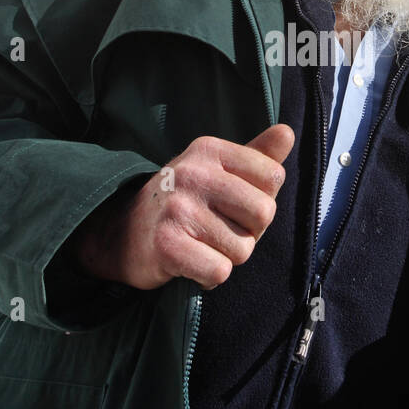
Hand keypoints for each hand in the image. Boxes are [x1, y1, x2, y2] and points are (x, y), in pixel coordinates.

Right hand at [71, 124, 294, 290]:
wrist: (120, 233)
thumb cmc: (182, 202)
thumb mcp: (215, 170)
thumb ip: (256, 156)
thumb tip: (288, 132)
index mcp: (209, 149)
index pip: (273, 176)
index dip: (261, 200)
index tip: (232, 205)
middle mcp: (193, 173)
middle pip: (264, 214)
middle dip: (248, 232)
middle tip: (217, 230)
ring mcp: (178, 208)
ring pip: (243, 249)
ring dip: (227, 256)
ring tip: (200, 244)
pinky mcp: (167, 245)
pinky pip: (220, 272)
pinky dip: (209, 276)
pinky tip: (190, 262)